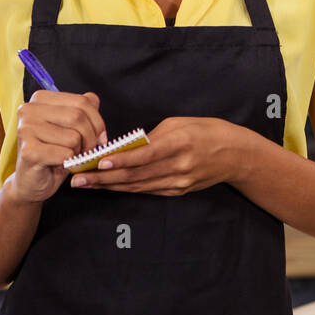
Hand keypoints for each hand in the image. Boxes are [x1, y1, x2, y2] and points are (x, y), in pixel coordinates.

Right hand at [7, 90, 105, 204]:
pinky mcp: (28, 150)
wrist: (32, 181)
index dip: (98, 122)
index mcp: (40, 99)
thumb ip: (83, 109)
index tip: (99, 137)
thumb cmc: (54, 152)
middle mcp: (29, 110)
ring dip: (78, 152)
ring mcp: (26, 129)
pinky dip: (69, 163)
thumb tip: (94, 101)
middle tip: (86, 150)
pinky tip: (59, 164)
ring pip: (73, 137)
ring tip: (68, 156)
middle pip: (78, 117)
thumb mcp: (71, 127)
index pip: (82, 101)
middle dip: (91, 138)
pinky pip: (65, 154)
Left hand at [71, 116, 242, 195]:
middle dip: (104, 178)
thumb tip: (127, 146)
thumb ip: (153, 136)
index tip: (98, 163)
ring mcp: (179, 182)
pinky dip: (127, 188)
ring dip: (110, 185)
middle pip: (136, 175)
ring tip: (86, 183)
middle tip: (79, 178)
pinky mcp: (179, 191)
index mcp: (180, 143)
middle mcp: (179, 166)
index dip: (120, 160)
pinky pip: (148, 190)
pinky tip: (110, 186)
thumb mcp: (181, 124)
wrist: (236, 155)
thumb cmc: (208, 131)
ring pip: (138, 186)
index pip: (145, 154)